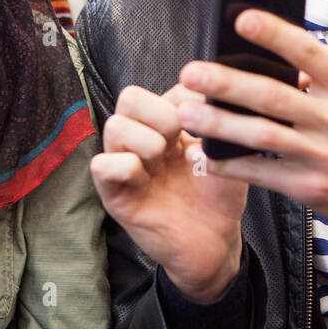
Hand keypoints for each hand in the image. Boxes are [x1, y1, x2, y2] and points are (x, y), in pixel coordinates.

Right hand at [90, 82, 246, 301]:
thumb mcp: (225, 148)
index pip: (160, 85)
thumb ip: (214, 116)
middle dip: (160, 114)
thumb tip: (206, 88)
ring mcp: (124, 165)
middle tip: (180, 139)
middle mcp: (140, 139)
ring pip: (114, 126)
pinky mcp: (114, 195)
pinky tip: (147, 179)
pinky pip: (101, 165)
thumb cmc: (219, 195)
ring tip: (165, 163)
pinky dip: (126, 166)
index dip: (182, 99)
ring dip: (147, 141)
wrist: (216, 243)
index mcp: (164, 124)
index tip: (203, 122)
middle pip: (128, 97)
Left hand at [175, 8, 327, 241]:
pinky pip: (261, 174)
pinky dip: (228, 166)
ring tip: (186, 112)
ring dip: (218, 124)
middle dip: (226, 82)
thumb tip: (295, 45)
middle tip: (191, 71)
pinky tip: (203, 157)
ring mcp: (324, 156)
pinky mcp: (311, 188)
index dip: (274, 33)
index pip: (309, 52)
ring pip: (260, 135)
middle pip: (273, 95)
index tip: (239, 17)